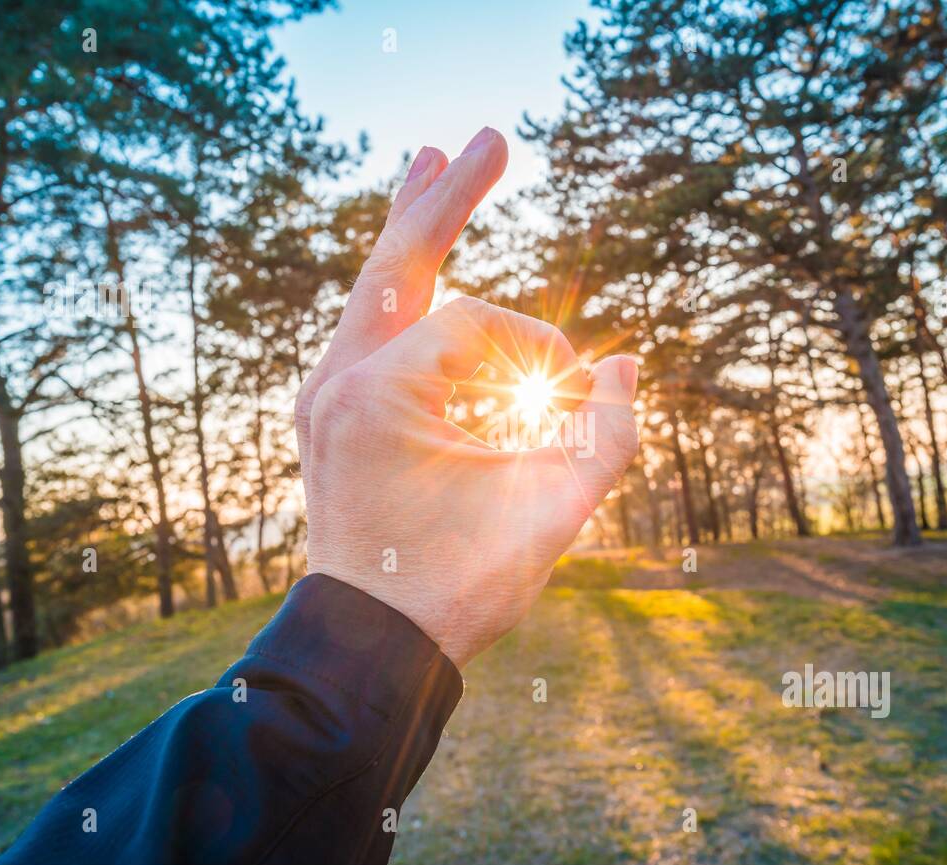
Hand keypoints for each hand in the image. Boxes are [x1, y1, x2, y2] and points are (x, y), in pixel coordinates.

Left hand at [294, 127, 638, 667]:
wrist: (374, 648)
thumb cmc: (459, 588)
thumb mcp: (551, 515)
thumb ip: (607, 436)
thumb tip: (620, 368)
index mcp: (380, 395)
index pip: (479, 324)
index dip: (541, 347)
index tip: (575, 395)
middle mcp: (338, 380)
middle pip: (399, 258)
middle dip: (448, 194)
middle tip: (489, 135)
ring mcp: (326, 396)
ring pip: (374, 286)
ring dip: (413, 229)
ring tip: (434, 164)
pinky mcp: (332, 414)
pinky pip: (370, 329)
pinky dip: (403, 293)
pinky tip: (424, 263)